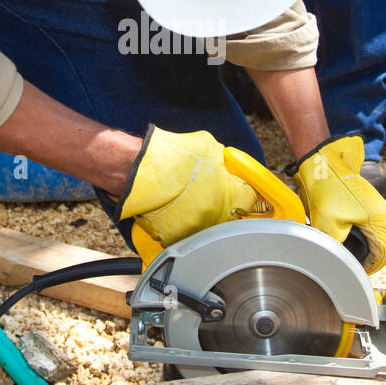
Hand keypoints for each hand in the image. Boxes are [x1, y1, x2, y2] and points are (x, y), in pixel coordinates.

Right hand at [119, 127, 260, 254]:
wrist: (135, 171)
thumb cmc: (169, 157)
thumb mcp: (208, 146)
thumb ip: (225, 160)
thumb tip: (230, 166)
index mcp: (225, 196)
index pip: (250, 200)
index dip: (247, 192)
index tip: (243, 190)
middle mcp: (211, 217)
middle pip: (230, 217)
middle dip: (225, 205)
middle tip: (213, 193)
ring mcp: (192, 230)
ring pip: (208, 227)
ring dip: (205, 216)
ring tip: (190, 200)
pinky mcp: (172, 238)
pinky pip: (185, 233)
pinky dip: (183, 224)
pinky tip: (176, 209)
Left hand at [292, 136, 385, 274]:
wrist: (324, 161)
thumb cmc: (327, 187)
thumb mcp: (328, 224)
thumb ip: (336, 247)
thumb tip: (337, 262)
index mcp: (379, 219)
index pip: (382, 254)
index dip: (369, 267)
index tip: (356, 272)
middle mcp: (383, 212)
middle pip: (380, 246)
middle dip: (365, 257)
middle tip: (348, 263)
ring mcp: (377, 205)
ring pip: (374, 236)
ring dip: (362, 245)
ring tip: (345, 251)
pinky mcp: (368, 201)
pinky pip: (369, 225)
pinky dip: (359, 234)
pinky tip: (344, 235)